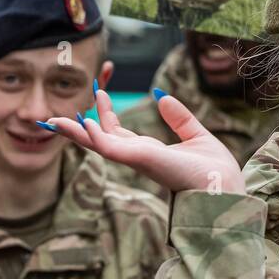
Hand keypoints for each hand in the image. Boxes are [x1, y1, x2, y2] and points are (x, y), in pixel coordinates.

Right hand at [45, 88, 243, 194]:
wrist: (224, 186)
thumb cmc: (214, 169)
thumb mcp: (196, 135)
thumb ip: (179, 118)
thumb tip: (162, 96)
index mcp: (148, 151)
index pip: (118, 133)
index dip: (106, 113)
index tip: (100, 93)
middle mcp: (137, 156)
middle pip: (99, 140)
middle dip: (77, 129)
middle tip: (54, 118)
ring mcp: (136, 159)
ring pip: (97, 145)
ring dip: (75, 134)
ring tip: (54, 122)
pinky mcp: (139, 159)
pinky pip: (110, 147)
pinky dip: (96, 136)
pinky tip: (84, 123)